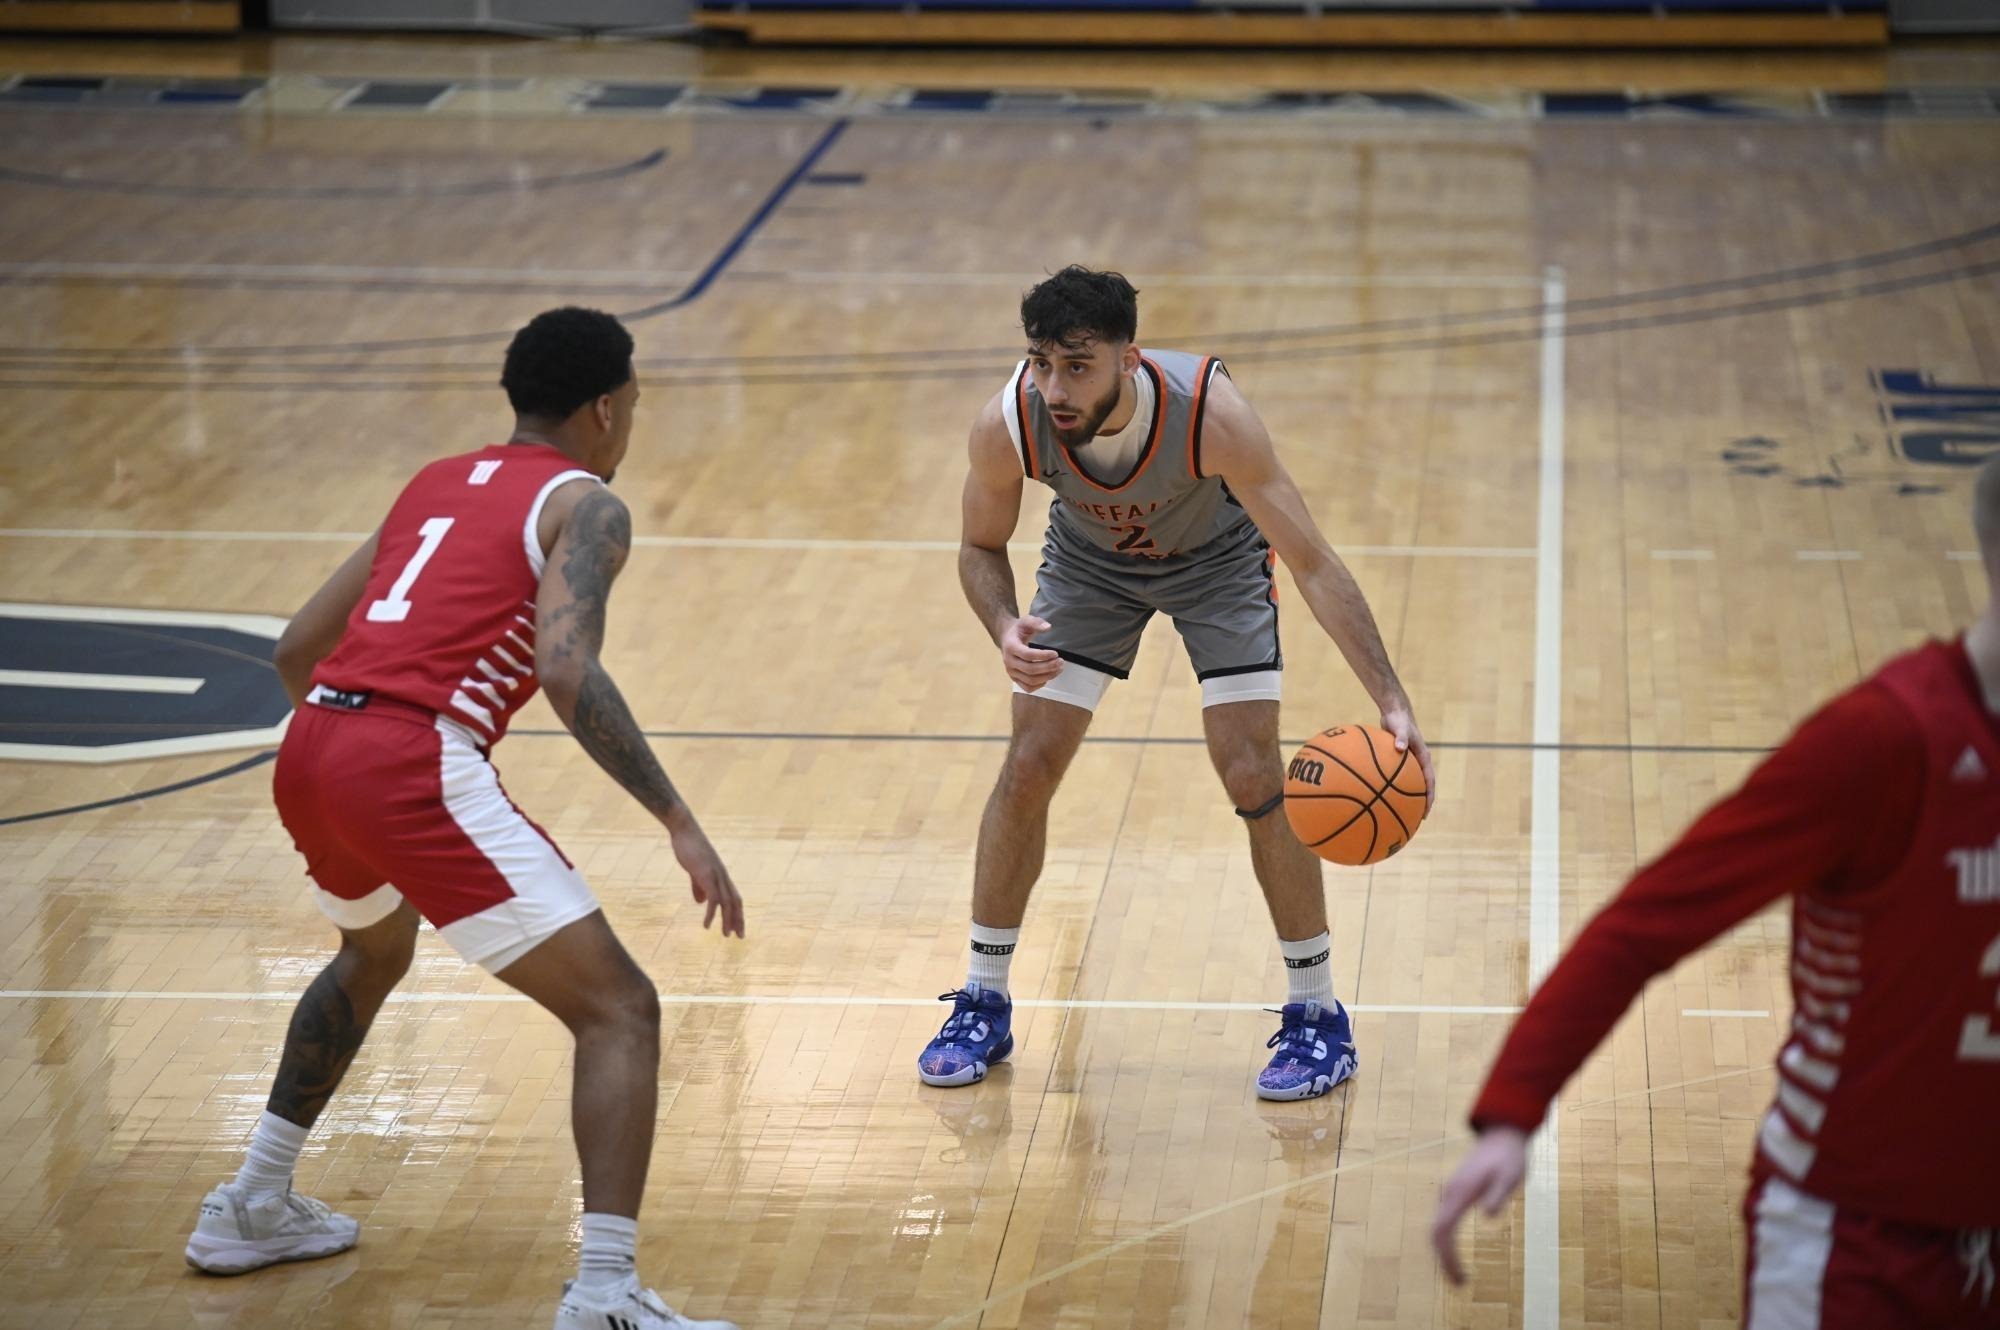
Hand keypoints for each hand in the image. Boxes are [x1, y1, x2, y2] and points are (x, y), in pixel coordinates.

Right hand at [669, 822, 744, 937]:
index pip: (734, 897)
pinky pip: (713, 898)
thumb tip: (702, 902)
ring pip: (727, 902)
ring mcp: (716, 875)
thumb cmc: (688, 847)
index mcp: (720, 875)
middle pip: (736, 901)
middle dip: (739, 920)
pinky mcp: (706, 874)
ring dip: (728, 920)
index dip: (737, 913)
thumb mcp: (694, 870)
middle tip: (740, 937)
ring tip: (726, 935)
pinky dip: (712, 913)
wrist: (684, 830)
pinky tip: (707, 925)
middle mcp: (722, 876)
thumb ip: (698, 886)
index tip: (738, 928)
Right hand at [999, 615, 1062, 690]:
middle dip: (1048, 667)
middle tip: (1061, 662)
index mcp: (1010, 646)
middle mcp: (1009, 661)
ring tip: (1059, 669)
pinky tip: (1048, 676)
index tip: (1055, 653)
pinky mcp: (1014, 679)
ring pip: (1030, 680)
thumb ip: (1036, 622)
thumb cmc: (1018, 629)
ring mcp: (1011, 672)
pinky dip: (1040, 684)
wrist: (1006, 638)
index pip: (1027, 655)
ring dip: (1047, 676)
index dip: (1043, 656)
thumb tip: (1048, 627)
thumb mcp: (1026, 620)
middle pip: (1030, 670)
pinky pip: (1027, 687)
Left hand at [1379, 701, 1436, 812]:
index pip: (1429, 781)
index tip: (1426, 811)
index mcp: (1423, 757)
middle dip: (1421, 802)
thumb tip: (1400, 747)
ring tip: (1402, 812)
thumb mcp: (1400, 727)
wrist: (1395, 711)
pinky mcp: (1401, 759)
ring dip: (1409, 797)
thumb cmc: (1399, 719)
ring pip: (1412, 783)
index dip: (1429, 797)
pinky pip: (1399, 776)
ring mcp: (1410, 761)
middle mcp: (1419, 761)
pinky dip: (1395, 786)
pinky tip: (1383, 795)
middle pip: (1423, 786)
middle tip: (1416, 819)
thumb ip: (1401, 737)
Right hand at [1431, 1126, 1528, 1284]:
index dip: (1447, 1256)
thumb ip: (1498, 1195)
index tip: (1460, 1277)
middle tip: (1459, 1283)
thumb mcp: (1511, 1176)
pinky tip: (1456, 1251)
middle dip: (1444, 1260)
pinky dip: (1446, 1240)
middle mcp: (1449, 1193)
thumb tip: (1489, 1216)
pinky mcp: (1456, 1192)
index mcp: (1460, 1192)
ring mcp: (1450, 1192)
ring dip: (1444, 1252)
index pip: (1442, 1230)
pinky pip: (1443, 1221)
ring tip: (1459, 1274)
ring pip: (1438, 1227)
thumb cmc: (1509, 1157)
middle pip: (1435, 1232)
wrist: (1502, 1134)